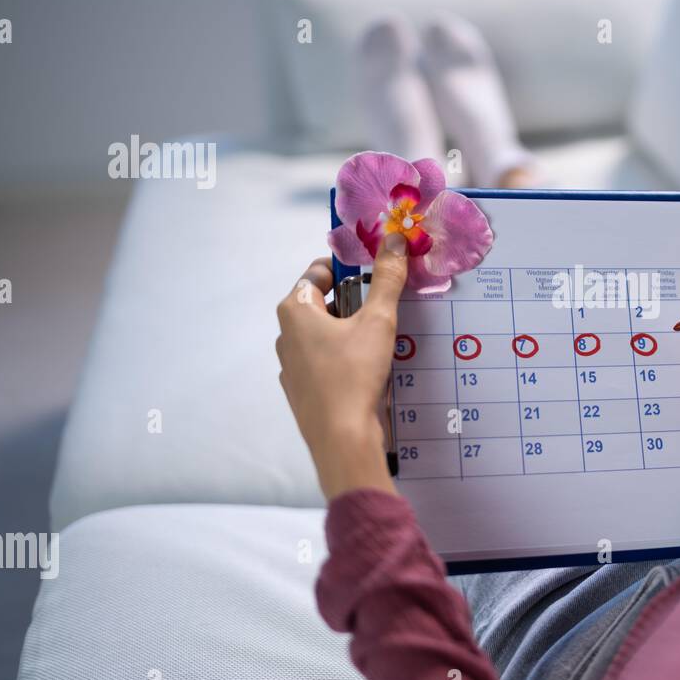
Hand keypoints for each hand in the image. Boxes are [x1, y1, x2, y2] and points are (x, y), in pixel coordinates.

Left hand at [275, 234, 407, 500]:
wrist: (343, 440)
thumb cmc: (354, 374)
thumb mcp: (378, 321)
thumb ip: (387, 279)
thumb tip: (394, 239)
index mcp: (295, 311)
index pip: (319, 271)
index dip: (349, 266)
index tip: (378, 270)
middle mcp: (286, 335)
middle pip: (324, 303)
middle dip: (356, 301)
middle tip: (388, 306)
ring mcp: (291, 367)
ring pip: (325, 335)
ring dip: (352, 331)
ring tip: (385, 339)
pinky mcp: (303, 393)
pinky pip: (326, 363)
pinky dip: (346, 359)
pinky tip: (371, 370)